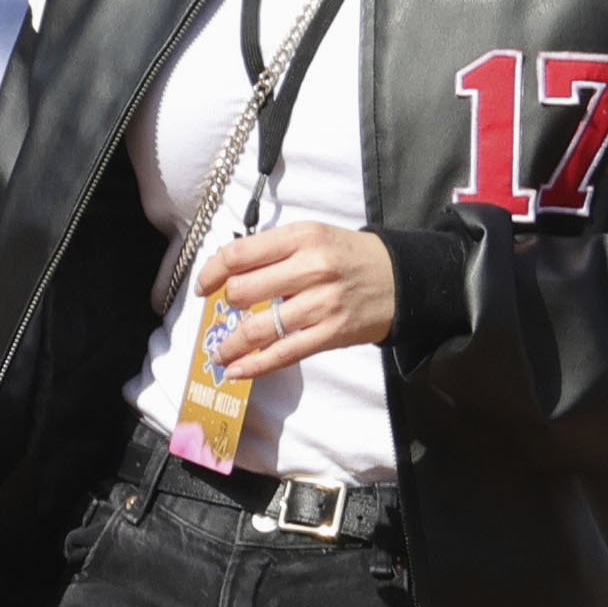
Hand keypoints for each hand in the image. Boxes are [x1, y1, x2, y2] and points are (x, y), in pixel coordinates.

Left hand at [195, 223, 396, 379]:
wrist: (402, 279)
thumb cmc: (350, 257)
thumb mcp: (314, 236)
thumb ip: (275, 251)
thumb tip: (229, 276)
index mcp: (302, 237)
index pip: (240, 254)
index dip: (212, 272)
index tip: (205, 285)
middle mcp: (311, 268)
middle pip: (243, 291)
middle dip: (226, 306)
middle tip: (225, 312)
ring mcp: (322, 303)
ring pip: (258, 327)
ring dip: (230, 344)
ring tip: (219, 353)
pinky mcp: (331, 333)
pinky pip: (283, 353)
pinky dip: (254, 365)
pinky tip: (237, 370)